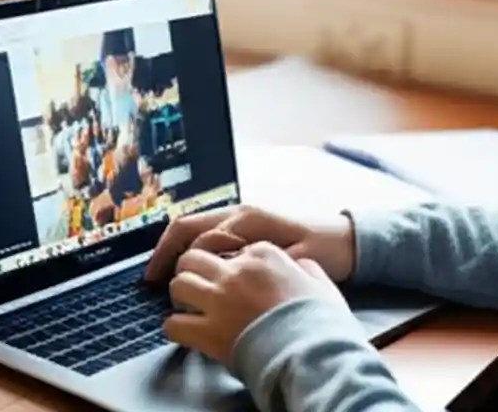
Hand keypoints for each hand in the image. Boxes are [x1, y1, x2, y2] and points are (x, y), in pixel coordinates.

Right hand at [144, 205, 355, 284]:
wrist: (347, 241)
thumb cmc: (322, 251)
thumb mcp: (290, 257)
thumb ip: (253, 257)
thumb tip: (217, 261)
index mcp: (247, 218)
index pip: (200, 236)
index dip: (181, 261)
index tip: (167, 284)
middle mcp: (238, 213)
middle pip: (187, 225)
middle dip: (164, 251)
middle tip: (150, 279)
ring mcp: (239, 218)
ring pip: (193, 228)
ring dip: (173, 250)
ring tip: (160, 276)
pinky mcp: (242, 228)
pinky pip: (205, 234)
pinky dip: (188, 251)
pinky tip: (185, 271)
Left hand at [163, 242, 349, 365]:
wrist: (316, 354)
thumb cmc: (323, 322)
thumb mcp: (322, 283)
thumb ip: (305, 268)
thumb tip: (298, 266)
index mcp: (263, 255)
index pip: (230, 246)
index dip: (227, 263)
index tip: (230, 276)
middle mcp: (236, 272)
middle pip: (194, 256)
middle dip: (192, 269)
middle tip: (197, 284)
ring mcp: (219, 300)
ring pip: (179, 282)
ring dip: (181, 293)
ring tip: (187, 304)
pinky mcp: (209, 331)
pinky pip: (174, 323)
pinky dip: (176, 328)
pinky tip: (184, 331)